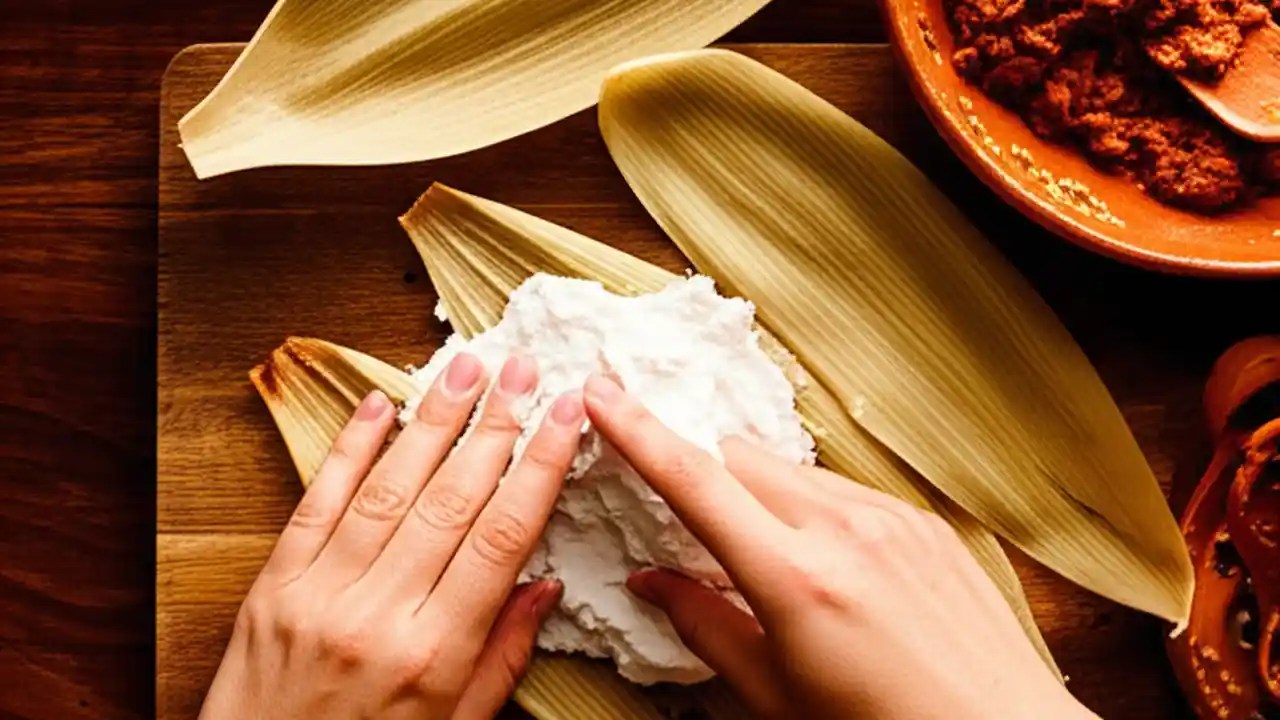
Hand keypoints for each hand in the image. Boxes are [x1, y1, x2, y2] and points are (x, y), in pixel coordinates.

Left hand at [200, 354, 584, 719]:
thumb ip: (501, 655)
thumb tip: (542, 583)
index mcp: (434, 655)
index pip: (500, 538)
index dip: (538, 467)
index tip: (566, 416)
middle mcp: (378, 616)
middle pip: (450, 500)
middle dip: (494, 426)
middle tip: (522, 369)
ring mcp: (319, 595)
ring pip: (389, 489)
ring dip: (432, 421)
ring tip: (465, 368)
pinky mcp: (272, 586)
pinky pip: (317, 503)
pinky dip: (350, 449)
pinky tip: (379, 404)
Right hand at [583, 374, 1095, 719]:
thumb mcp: (773, 697)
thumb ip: (704, 627)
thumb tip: (651, 581)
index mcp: (794, 578)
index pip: (695, 482)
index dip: (638, 433)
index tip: (602, 393)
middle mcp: (844, 529)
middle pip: (741, 458)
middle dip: (705, 475)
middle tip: (696, 521)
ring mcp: (892, 518)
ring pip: (793, 472)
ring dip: (763, 496)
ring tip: (776, 563)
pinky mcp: (924, 522)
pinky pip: (845, 491)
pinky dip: (817, 512)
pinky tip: (833, 569)